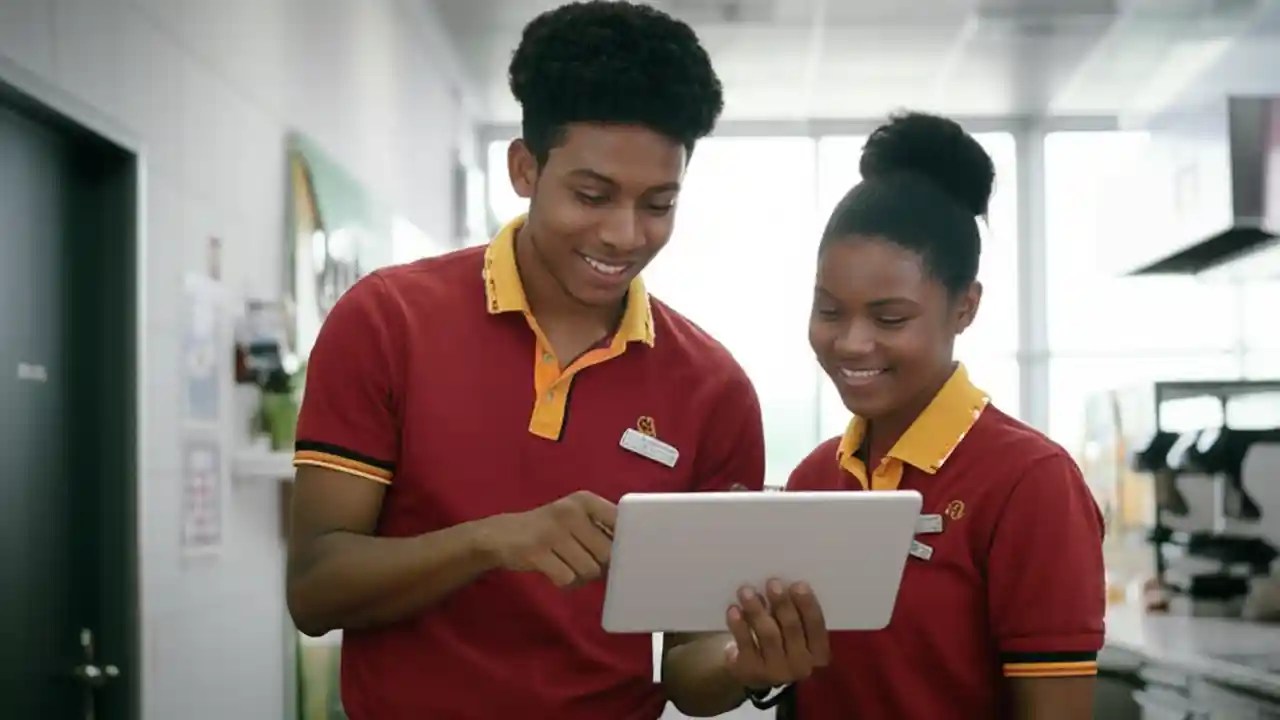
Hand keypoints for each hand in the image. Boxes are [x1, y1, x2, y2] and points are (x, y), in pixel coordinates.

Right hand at [477, 491, 616, 588]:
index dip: (625, 542)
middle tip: (584, 561)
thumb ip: (603, 530)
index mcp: (585, 500)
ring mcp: (552, 531)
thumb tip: (633, 553)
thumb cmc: (548, 530)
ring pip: (589, 569)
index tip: (621, 551)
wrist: (501, 535)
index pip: (620, 521)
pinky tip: (556, 572)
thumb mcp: (575, 519)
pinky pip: (567, 579)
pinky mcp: (536, 552)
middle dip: (599, 565)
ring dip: (581, 576)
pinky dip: (565, 583)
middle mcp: (570, 511)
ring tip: (567, 566)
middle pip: (607, 553)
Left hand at [723, 580, 829, 689]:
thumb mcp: (794, 633)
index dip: (808, 605)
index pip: (816, 626)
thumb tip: (781, 583)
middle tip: (772, 583)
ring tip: (746, 591)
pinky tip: (733, 610)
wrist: (752, 671)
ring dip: (757, 610)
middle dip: (782, 604)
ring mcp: (776, 671)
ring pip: (768, 635)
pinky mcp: (751, 671)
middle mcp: (801, 665)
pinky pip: (746, 644)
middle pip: (792, 629)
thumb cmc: (779, 641)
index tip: (798, 584)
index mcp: (818, 653)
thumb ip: (795, 614)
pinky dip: (739, 626)